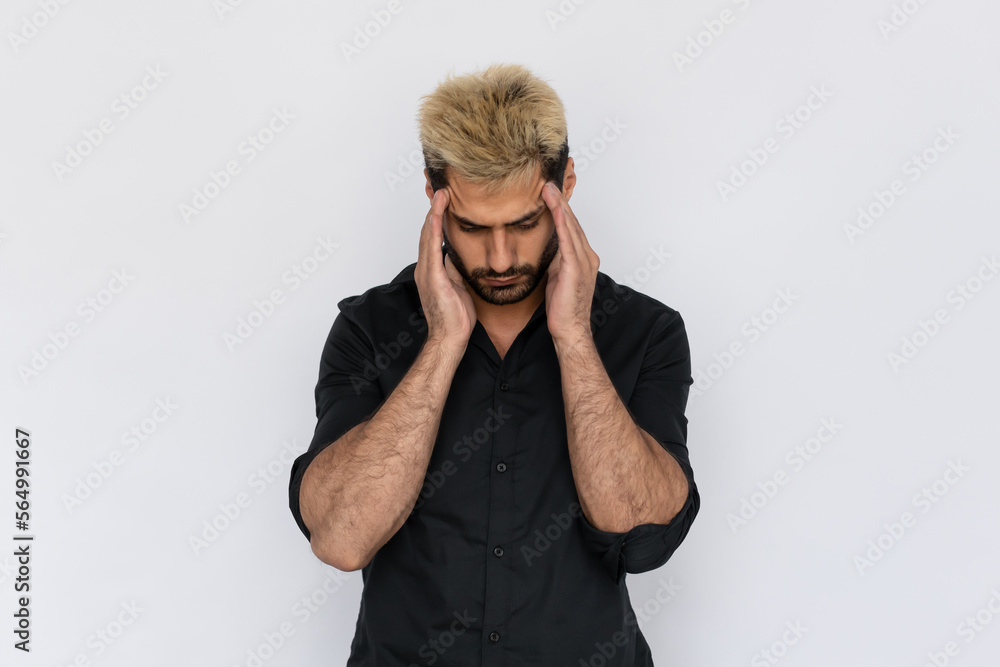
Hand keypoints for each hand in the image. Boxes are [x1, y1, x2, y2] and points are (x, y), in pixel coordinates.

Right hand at [414, 188, 476, 348]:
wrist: (450, 338)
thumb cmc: (456, 316)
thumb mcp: (458, 285)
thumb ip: (454, 268)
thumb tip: (459, 255)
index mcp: (432, 268)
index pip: (434, 235)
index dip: (438, 215)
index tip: (444, 197)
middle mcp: (425, 266)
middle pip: (428, 230)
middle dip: (433, 208)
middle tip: (439, 185)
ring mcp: (426, 271)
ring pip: (428, 234)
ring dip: (433, 212)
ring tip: (441, 193)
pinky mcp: (432, 277)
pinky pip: (432, 247)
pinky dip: (434, 228)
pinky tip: (437, 214)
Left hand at [541, 181, 598, 345]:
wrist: (570, 329)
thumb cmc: (562, 307)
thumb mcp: (556, 275)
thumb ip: (556, 258)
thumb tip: (547, 246)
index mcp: (583, 257)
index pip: (571, 226)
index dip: (561, 208)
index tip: (550, 191)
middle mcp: (587, 255)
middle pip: (572, 222)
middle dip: (560, 200)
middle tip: (548, 181)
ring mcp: (584, 261)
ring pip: (570, 226)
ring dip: (559, 205)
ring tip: (548, 188)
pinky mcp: (575, 268)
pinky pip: (567, 240)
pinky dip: (561, 223)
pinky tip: (554, 209)